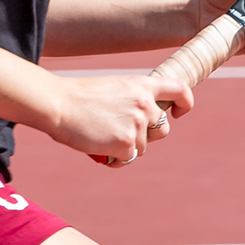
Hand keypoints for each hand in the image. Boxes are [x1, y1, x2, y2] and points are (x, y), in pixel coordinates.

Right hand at [47, 73, 194, 165]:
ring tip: (102, 136)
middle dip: (147, 136)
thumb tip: (142, 123)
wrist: (59, 104)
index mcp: (141, 85)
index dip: (185, 103)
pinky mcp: (126, 143)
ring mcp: (137, 124)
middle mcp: (144, 103)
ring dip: (126, 147)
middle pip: (163, 128)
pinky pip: (128, 159)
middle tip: (122, 133)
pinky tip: (99, 148)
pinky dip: (114, 158)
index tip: (178, 113)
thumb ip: (133, 100)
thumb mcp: (114, 89)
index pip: (179, 89)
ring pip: (143, 147)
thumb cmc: (79, 97)